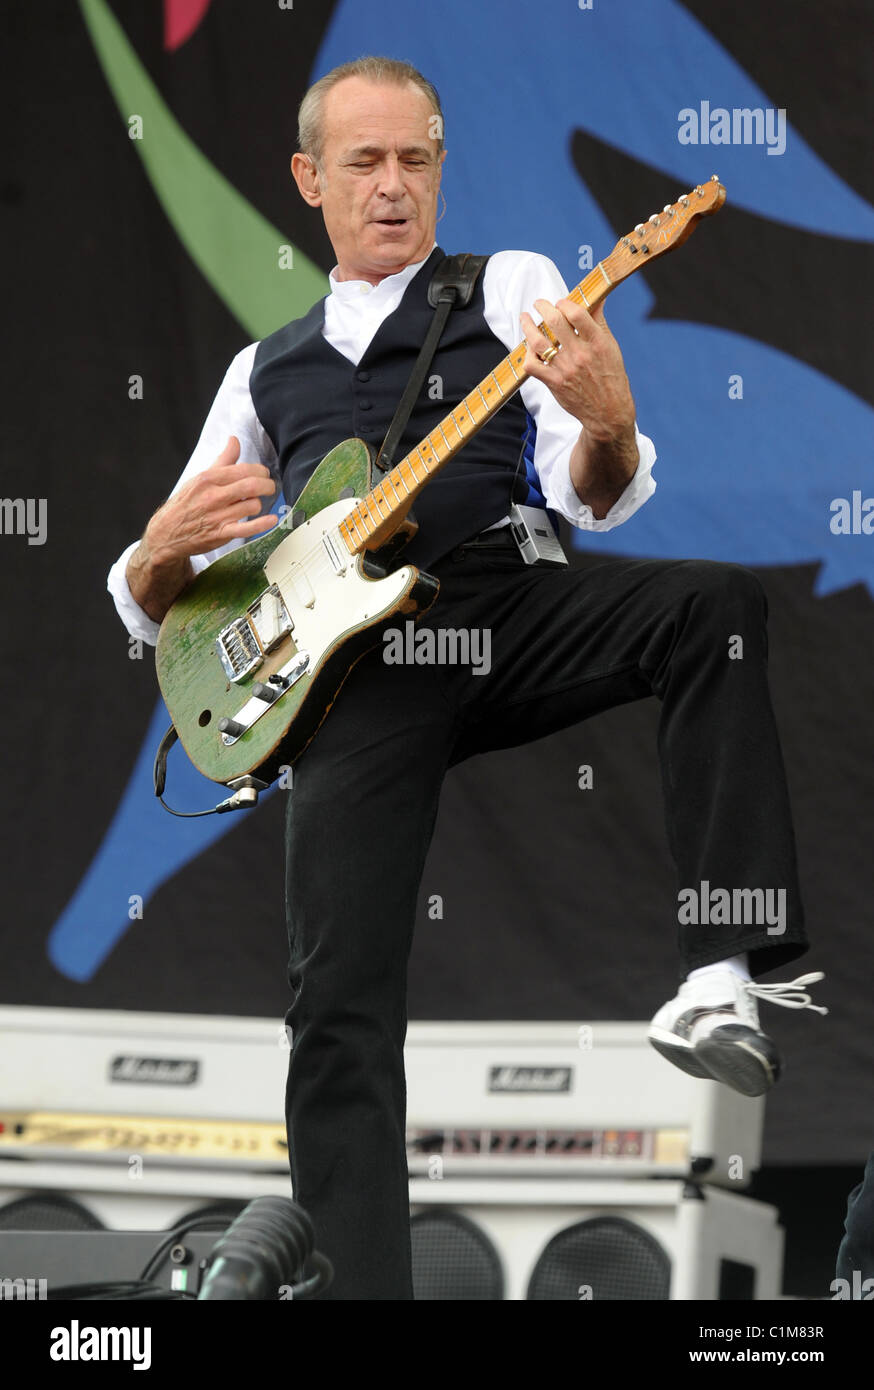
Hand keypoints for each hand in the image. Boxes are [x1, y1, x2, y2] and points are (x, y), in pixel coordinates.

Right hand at [144, 436, 278, 563]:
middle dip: (267, 485)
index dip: (260, 471)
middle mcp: (213, 496)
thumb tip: (234, 440)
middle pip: (252, 486)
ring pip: (253, 506)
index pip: (244, 470)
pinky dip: (263, 524)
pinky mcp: (221, 534)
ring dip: (259, 504)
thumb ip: (223, 460)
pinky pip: (247, 528)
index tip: (264, 474)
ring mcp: (218, 516)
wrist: (167, 532)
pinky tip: (272, 520)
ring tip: (254, 504)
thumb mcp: (201, 478)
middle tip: (269, 487)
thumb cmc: (186, 503)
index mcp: (208, 479)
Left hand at [520, 298, 635, 442]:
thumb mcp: (610, 346)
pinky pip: (532, 365)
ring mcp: (565, 369)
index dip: (564, 303)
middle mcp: (580, 354)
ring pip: (538, 341)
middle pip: (554, 321)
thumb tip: (597, 297)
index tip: (560, 302)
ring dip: (528, 326)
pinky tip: (530, 348)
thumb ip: (599, 321)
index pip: (576, 313)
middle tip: (539, 304)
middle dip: (542, 307)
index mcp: (597, 342)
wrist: (608, 412)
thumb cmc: (610, 376)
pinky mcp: (554, 383)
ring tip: (525, 318)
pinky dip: (528, 354)